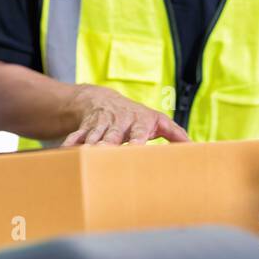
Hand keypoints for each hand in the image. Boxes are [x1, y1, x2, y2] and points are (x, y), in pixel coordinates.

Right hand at [62, 85, 189, 145]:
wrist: (103, 100)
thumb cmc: (137, 117)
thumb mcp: (157, 121)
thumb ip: (175, 134)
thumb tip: (195, 148)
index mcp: (138, 121)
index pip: (139, 132)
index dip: (137, 140)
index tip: (136, 148)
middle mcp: (118, 122)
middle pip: (113, 135)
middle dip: (109, 144)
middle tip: (105, 153)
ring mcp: (100, 124)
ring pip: (94, 136)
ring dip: (89, 146)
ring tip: (85, 158)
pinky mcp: (85, 128)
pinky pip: (75, 137)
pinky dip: (70, 145)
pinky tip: (63, 155)